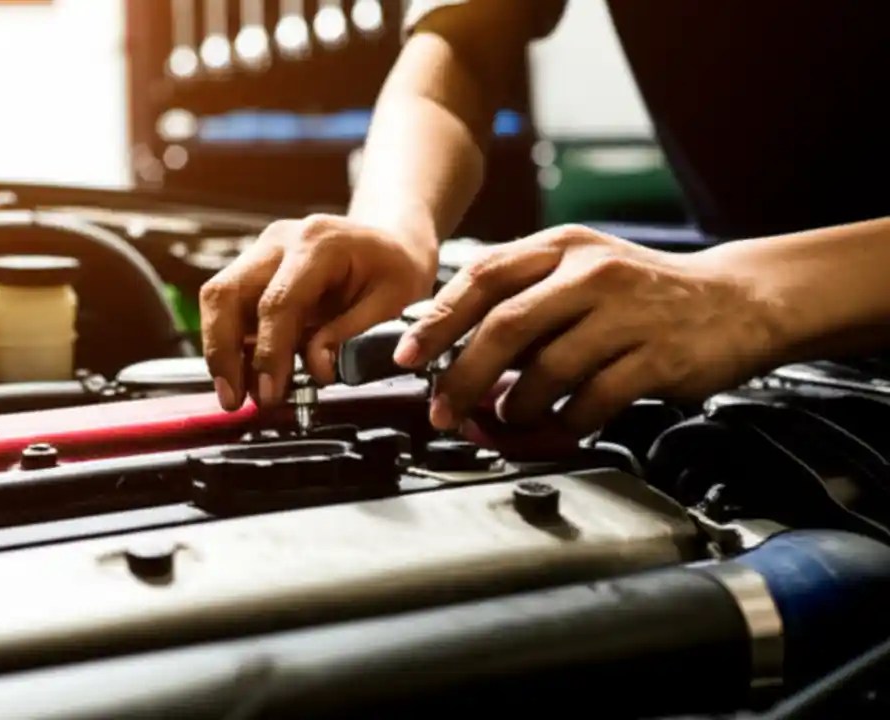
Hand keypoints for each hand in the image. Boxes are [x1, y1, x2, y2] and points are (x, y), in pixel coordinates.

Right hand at [200, 214, 436, 410]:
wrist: (390, 242)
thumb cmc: (395, 269)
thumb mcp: (392, 303)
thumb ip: (350, 334)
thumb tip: (316, 369)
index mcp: (318, 243)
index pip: (277, 302)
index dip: (269, 353)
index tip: (271, 393)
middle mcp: (279, 242)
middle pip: (226, 293)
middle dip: (222, 351)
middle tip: (233, 399)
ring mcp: (262, 253)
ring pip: (218, 298)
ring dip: (220, 351)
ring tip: (236, 395)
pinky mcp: (255, 271)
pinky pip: (229, 307)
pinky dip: (232, 344)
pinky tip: (244, 377)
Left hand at [393, 225, 783, 436]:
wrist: (738, 299)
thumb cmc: (642, 293)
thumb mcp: (579, 273)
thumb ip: (521, 301)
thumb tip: (449, 348)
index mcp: (563, 248)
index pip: (483, 277)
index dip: (438, 320)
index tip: (408, 356)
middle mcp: (592, 273)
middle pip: (505, 328)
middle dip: (462, 377)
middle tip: (442, 410)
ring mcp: (627, 314)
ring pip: (546, 370)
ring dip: (514, 406)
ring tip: (507, 417)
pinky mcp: (658, 357)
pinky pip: (592, 400)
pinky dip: (564, 422)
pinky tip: (558, 425)